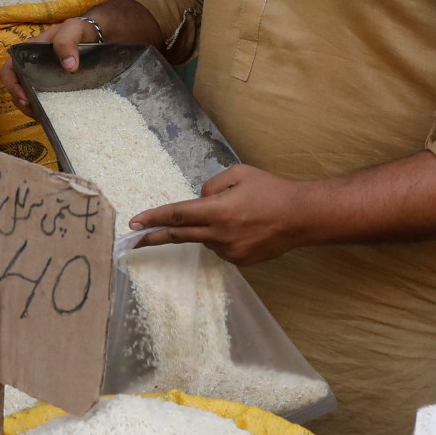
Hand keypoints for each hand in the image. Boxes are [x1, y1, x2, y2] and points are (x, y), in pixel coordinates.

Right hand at [0, 16, 96, 113]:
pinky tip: (55, 115)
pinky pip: (45, 101)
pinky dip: (46, 110)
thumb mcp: (73, 29)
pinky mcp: (54, 87)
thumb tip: (69, 66)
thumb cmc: (79, 30)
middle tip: (38, 112)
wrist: (96, 36)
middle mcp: (32, 68)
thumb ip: (67, 42)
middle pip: (16, 88)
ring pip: (28, 98)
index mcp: (29, 53)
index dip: (11, 85)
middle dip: (22, 102)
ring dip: (32, 109)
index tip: (25, 98)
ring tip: (46, 116)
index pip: (9, 70)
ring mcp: (42, 79)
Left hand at [130, 164, 313, 267]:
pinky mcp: (240, 261)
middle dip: (154, 237)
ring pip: (204, 239)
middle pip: (179, 235)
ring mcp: (230, 251)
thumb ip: (211, 186)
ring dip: (206, 228)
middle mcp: (220, 235)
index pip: (177, 214)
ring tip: (237, 215)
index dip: (154, 218)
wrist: (302, 217)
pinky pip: (220, 247)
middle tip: (133, 239)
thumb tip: (199, 200)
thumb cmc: (272, 190)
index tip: (135, 222)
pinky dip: (222, 236)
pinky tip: (244, 227)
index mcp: (218, 211)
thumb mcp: (239, 173)